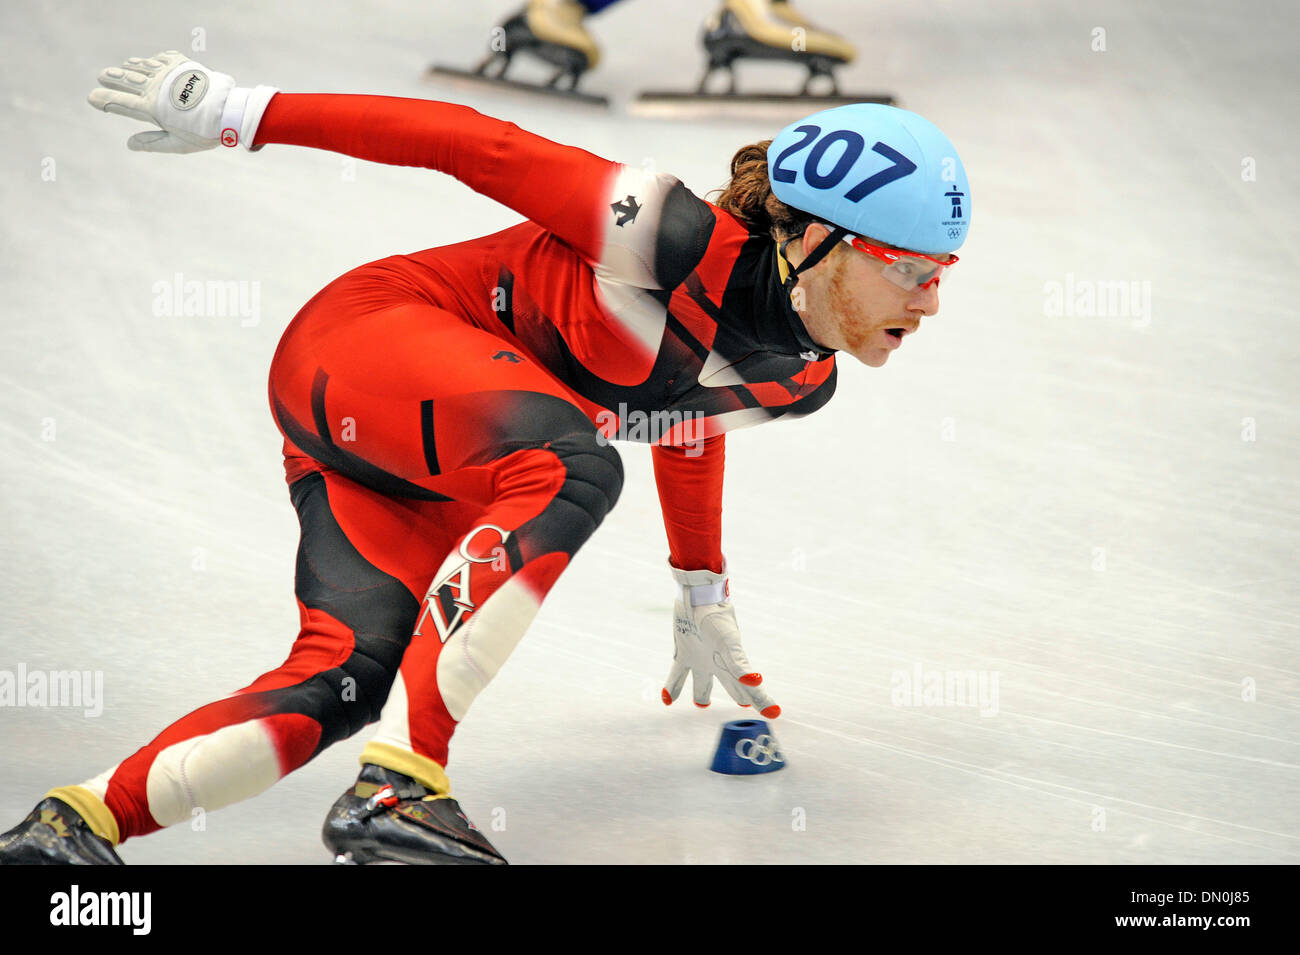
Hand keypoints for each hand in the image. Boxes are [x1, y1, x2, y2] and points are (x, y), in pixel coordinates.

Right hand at [87, 50, 276, 152]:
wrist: (229, 111)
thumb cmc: (204, 132)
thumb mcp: (177, 144)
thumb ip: (152, 143)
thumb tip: (129, 145)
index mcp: (152, 108)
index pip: (120, 103)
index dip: (104, 100)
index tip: (91, 97)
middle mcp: (155, 87)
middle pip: (127, 80)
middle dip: (112, 77)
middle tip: (102, 75)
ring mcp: (168, 74)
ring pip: (142, 66)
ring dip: (130, 67)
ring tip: (123, 67)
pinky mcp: (182, 65)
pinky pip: (162, 58)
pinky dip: (153, 60)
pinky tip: (151, 61)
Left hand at [661, 562, 779, 717]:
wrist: (698, 597)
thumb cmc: (717, 617)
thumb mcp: (731, 643)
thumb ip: (740, 665)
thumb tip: (755, 682)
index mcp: (734, 663)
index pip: (751, 688)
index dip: (762, 700)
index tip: (774, 713)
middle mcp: (719, 663)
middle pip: (731, 685)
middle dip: (740, 695)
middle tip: (746, 704)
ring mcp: (701, 659)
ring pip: (702, 683)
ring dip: (701, 695)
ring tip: (701, 705)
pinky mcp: (683, 653)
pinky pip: (677, 675)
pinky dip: (672, 687)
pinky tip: (665, 699)